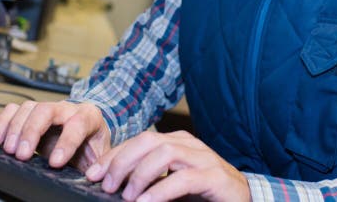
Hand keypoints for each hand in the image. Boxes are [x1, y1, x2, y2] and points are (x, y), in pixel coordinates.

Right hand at [0, 100, 110, 169]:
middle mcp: (67, 108)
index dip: (66, 142)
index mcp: (89, 116)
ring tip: (9, 150)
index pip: (78, 123)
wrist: (87, 136)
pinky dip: (2, 122)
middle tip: (22, 155)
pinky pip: (14, 109)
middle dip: (32, 131)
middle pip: (47, 110)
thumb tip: (91, 178)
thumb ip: (97, 165)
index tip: (55, 163)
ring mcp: (47, 108)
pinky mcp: (31, 113)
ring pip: (28, 108)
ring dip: (15, 129)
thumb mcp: (100, 157)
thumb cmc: (92, 147)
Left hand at [85, 130, 249, 201]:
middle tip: (105, 186)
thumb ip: (150, 180)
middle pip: (147, 141)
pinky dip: (161, 190)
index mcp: (176, 142)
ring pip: (164, 153)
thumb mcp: (172, 184)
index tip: (92, 174)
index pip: (138, 140)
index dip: (113, 156)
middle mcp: (189, 145)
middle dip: (121, 162)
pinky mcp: (215, 178)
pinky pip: (184, 178)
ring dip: (139, 175)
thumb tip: (114, 185)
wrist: (244, 201)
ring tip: (127, 196)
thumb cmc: (205, 195)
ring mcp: (204, 159)